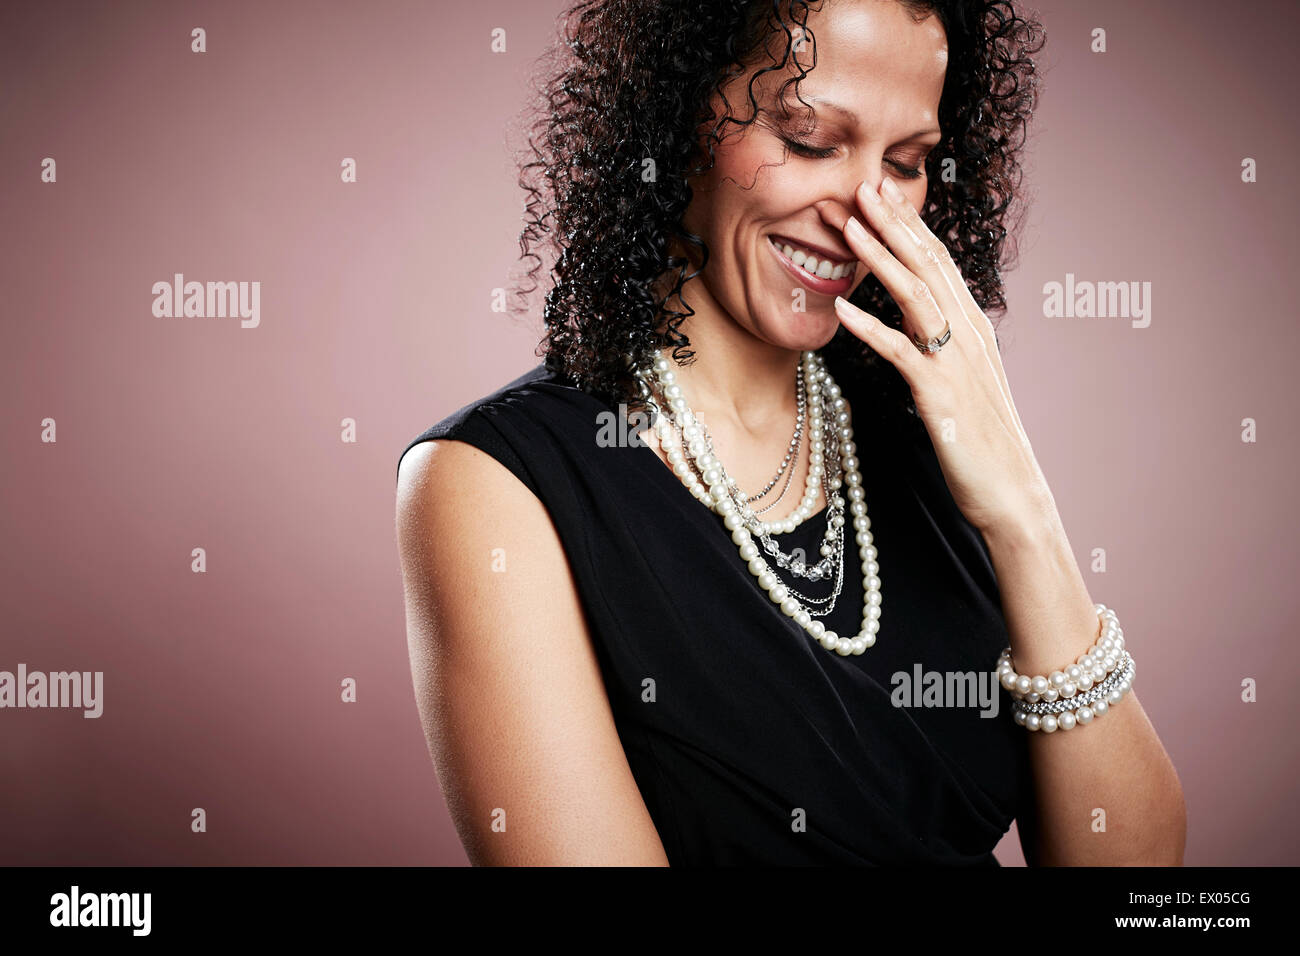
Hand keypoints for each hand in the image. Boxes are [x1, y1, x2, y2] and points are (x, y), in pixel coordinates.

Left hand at [832, 176, 1050, 536]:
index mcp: (972, 326)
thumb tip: (915, 319)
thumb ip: (942, 343)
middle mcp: (968, 333)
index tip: (881, 191)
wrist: (1011, 490)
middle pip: (928, 265)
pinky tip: (840, 310)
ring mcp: (956, 361)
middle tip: (861, 183)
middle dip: (893, 222)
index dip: (909, 224)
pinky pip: (901, 352)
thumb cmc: (982, 439)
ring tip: (848, 225)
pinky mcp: (939, 394)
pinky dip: (869, 328)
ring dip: (880, 257)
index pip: (938, 261)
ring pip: (916, 295)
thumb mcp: (963, 378)